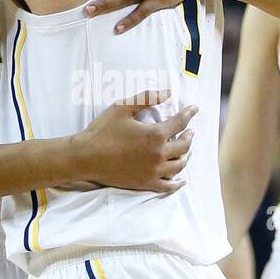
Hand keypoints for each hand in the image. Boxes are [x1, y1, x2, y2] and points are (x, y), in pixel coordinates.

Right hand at [72, 90, 197, 191]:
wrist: (86, 157)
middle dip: (189, 136)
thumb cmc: (102, 131)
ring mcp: (153, 171)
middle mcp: (159, 154)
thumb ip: (147, 98)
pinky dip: (177, 183)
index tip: (194, 109)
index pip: (180, 122)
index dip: (189, 114)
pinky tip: (181, 180)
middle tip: (190, 131)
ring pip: (179, 165)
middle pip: (184, 145)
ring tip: (187, 150)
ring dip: (186, 156)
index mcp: (155, 135)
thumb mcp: (123, 108)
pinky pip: (168, 186)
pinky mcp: (146, 183)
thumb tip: (168, 93)